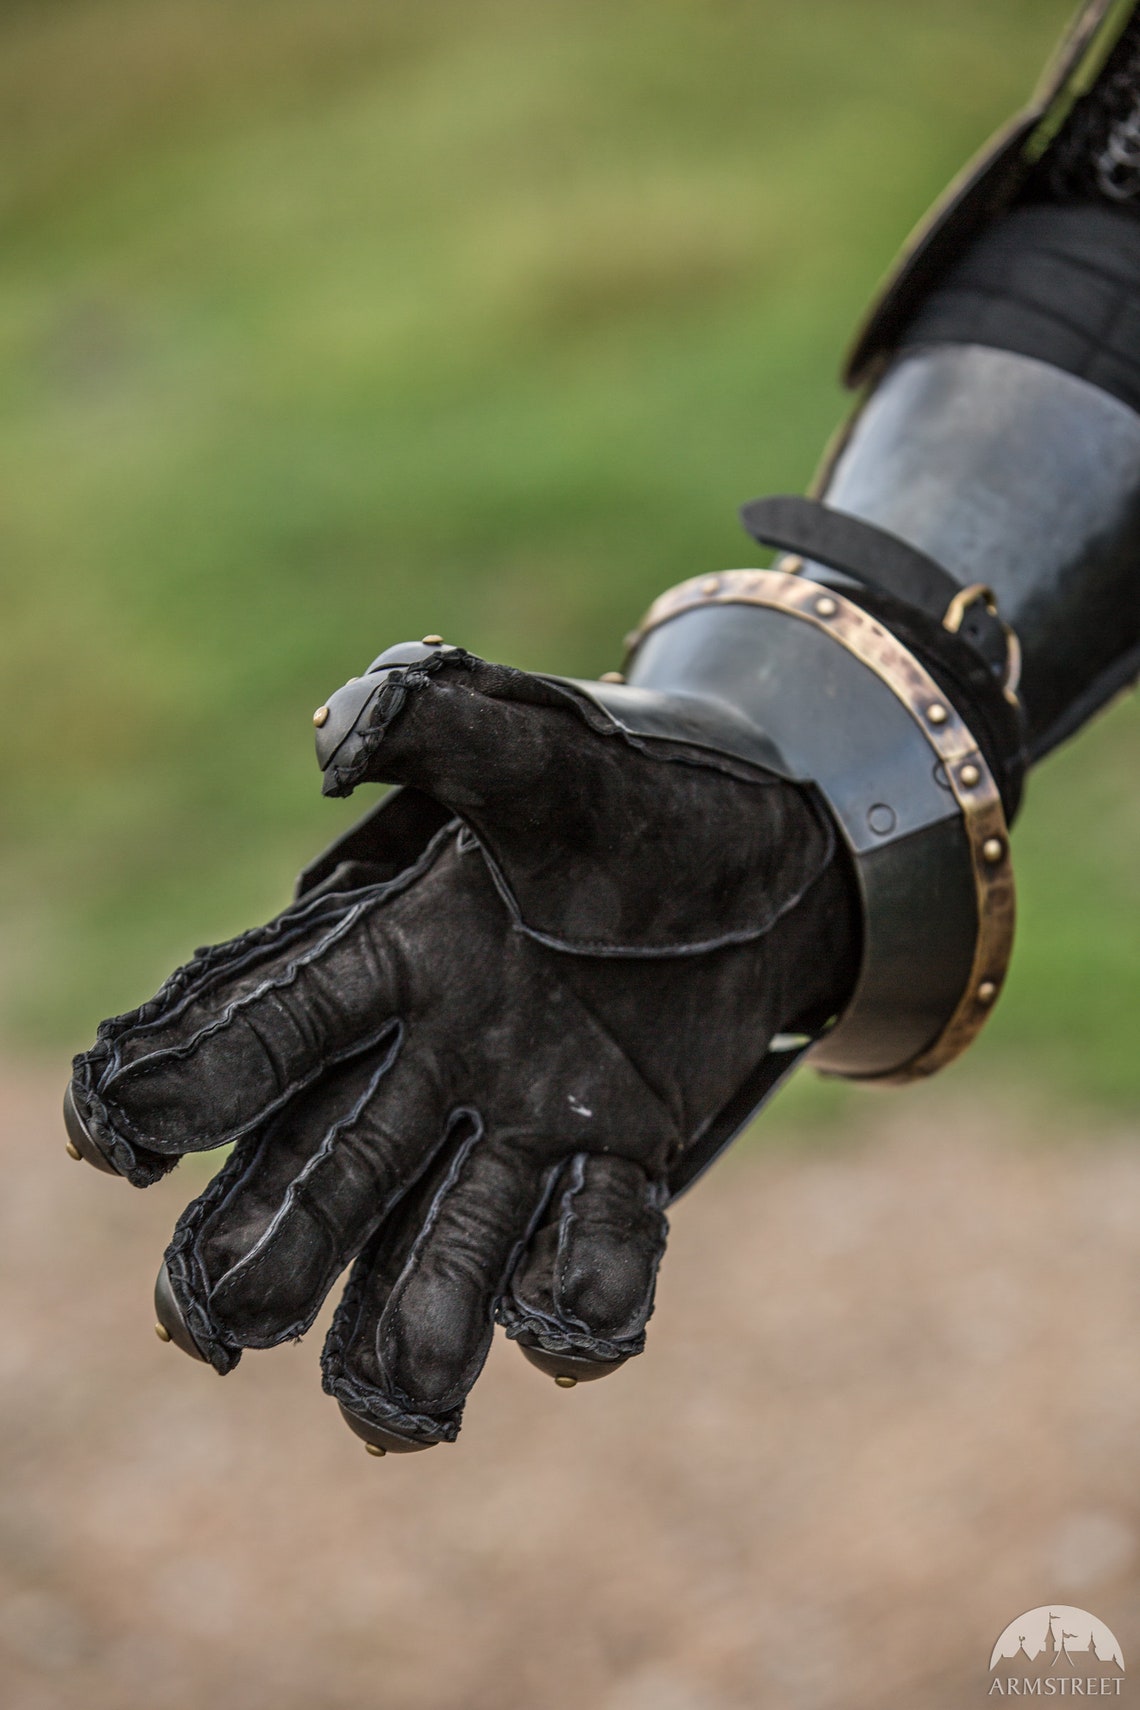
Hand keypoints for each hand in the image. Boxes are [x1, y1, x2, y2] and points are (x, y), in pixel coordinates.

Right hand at [66, 646, 856, 1449]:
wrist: (768, 850)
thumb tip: (337, 741)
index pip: (273, 1027)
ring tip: (392, 1412)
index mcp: (395, 956)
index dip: (190, 1077)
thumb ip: (445, 723)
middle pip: (330, 1173)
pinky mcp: (620, 1158)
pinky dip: (580, 1296)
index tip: (116, 1134)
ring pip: (443, 1245)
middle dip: (271, 1248)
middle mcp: (437, 1062)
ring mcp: (526, 1124)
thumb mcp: (543, 745)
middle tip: (217, 1322)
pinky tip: (570, 1326)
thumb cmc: (636, 789)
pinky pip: (593, 1247)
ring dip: (412, 1326)